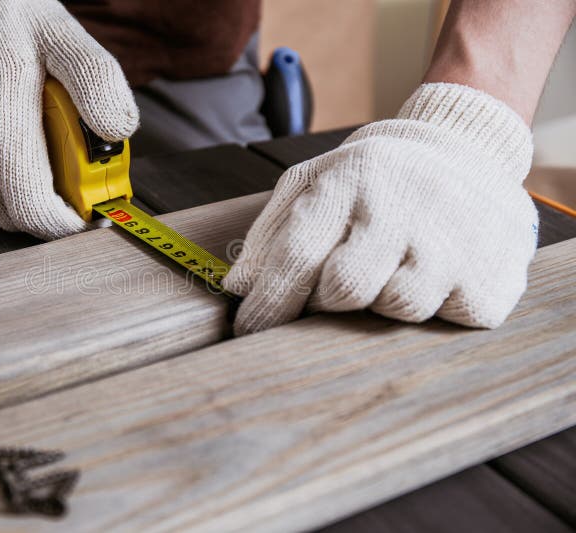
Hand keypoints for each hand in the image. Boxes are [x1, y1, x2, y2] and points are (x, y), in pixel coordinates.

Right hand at [0, 0, 138, 238]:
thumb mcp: (61, 35)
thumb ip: (97, 85)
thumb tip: (118, 131)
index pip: (34, 212)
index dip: (63, 223)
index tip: (81, 215)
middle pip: (6, 213)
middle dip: (40, 207)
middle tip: (64, 181)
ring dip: (9, 187)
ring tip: (29, 146)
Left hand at [224, 83, 537, 334]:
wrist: (463, 152)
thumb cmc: (371, 179)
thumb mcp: (313, 183)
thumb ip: (271, 232)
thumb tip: (239, 287)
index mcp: (350, 178)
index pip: (298, 253)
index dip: (269, 301)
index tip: (250, 330)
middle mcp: (404, 203)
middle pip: (346, 289)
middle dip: (328, 299)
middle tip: (332, 288)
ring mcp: (455, 238)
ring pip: (399, 308)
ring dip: (382, 302)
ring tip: (389, 271)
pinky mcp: (492, 272)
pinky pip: (450, 319)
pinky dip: (435, 309)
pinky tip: (435, 277)